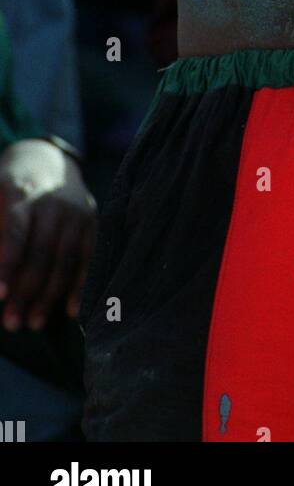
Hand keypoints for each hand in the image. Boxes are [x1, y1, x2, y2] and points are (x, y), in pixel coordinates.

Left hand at [0, 140, 96, 330]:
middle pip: (41, 252)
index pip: (15, 232)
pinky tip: (71, 310)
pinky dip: (81, 285)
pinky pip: (89, 258)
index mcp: (21, 193)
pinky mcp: (93, 221)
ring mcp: (76, 212)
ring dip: (50, 295)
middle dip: (26, 291)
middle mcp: (53, 202)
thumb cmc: (8, 191)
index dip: (7, 264)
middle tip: (11, 323)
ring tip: (34, 323)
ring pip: (66, 259)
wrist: (46, 162)